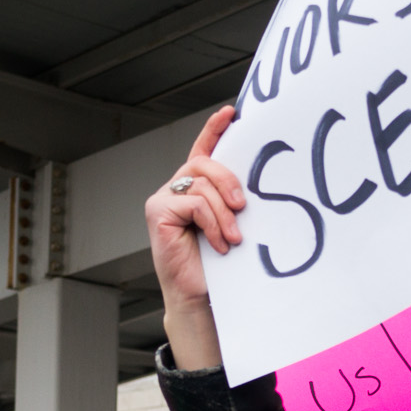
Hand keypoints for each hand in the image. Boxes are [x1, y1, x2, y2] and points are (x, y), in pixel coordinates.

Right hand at [144, 104, 243, 371]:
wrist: (200, 298)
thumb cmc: (217, 266)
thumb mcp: (230, 224)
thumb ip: (232, 200)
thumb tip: (252, 186)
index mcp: (193, 188)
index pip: (202, 149)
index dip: (214, 128)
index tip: (231, 112)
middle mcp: (174, 188)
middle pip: (204, 162)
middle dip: (228, 181)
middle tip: (244, 207)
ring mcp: (162, 199)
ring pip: (201, 184)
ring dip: (223, 213)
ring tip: (233, 238)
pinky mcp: (157, 211)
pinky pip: (193, 202)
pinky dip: (211, 223)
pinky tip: (218, 244)